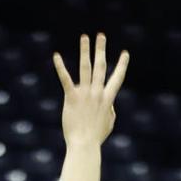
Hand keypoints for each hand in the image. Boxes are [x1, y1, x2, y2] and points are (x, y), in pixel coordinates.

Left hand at [53, 33, 128, 147]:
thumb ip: (110, 111)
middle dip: (101, 49)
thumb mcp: (109, 123)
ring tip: (85, 37)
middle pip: (101, 66)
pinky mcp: (72, 97)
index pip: (117, 78)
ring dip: (85, 51)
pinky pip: (66, 79)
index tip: (125, 53)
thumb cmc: (96, 138)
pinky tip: (56, 56)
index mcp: (108, 98)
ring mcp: (85, 94)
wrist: (84, 144)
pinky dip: (60, 66)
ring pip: (85, 67)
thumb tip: (109, 105)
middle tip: (101, 35)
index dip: (122, 65)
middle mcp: (97, 92)